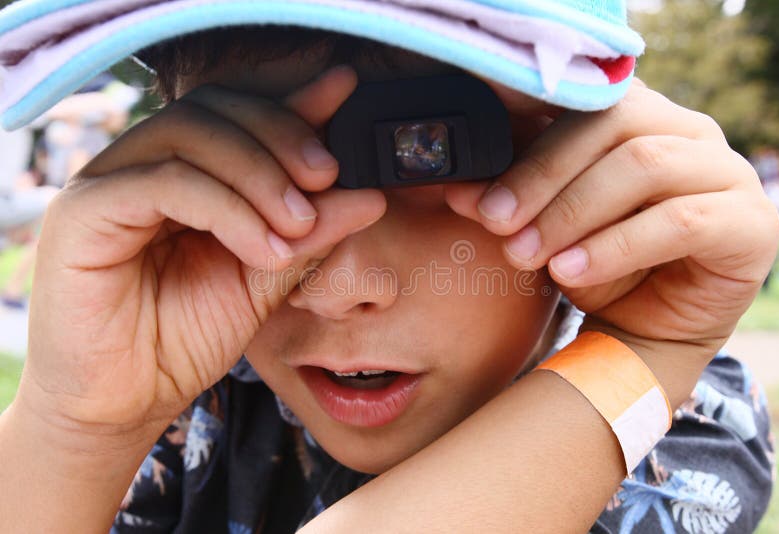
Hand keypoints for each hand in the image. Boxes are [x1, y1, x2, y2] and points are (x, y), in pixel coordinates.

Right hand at [18, 65, 385, 441]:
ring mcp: (109, 183)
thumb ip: (309, 235)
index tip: (343, 92)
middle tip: (328, 176)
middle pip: (215, 111)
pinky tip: (263, 248)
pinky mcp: (86, 213)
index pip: (237, 116)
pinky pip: (166, 183)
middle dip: (281, 137)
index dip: (292, 103)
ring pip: (192, 136)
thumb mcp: (265, 280)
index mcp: (183, 174)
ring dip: (260, 176)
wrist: (125, 403)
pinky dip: (227, 208)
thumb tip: (368, 196)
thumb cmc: (184, 339)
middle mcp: (142, 166)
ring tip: (298, 225)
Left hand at [445, 81, 778, 399]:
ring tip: (529, 255)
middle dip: (545, 179)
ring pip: (644, 166)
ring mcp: (726, 172)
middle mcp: (689, 133)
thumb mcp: (545, 229)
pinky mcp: (748, 223)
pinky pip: (679, 222)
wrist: (645, 330)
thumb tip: (456, 189)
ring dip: (574, 213)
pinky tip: (572, 273)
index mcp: (642, 117)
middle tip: (499, 225)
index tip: (481, 200)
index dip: (528, 149)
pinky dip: (616, 247)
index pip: (584, 106)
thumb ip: (509, 203)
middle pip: (612, 126)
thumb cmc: (598, 266)